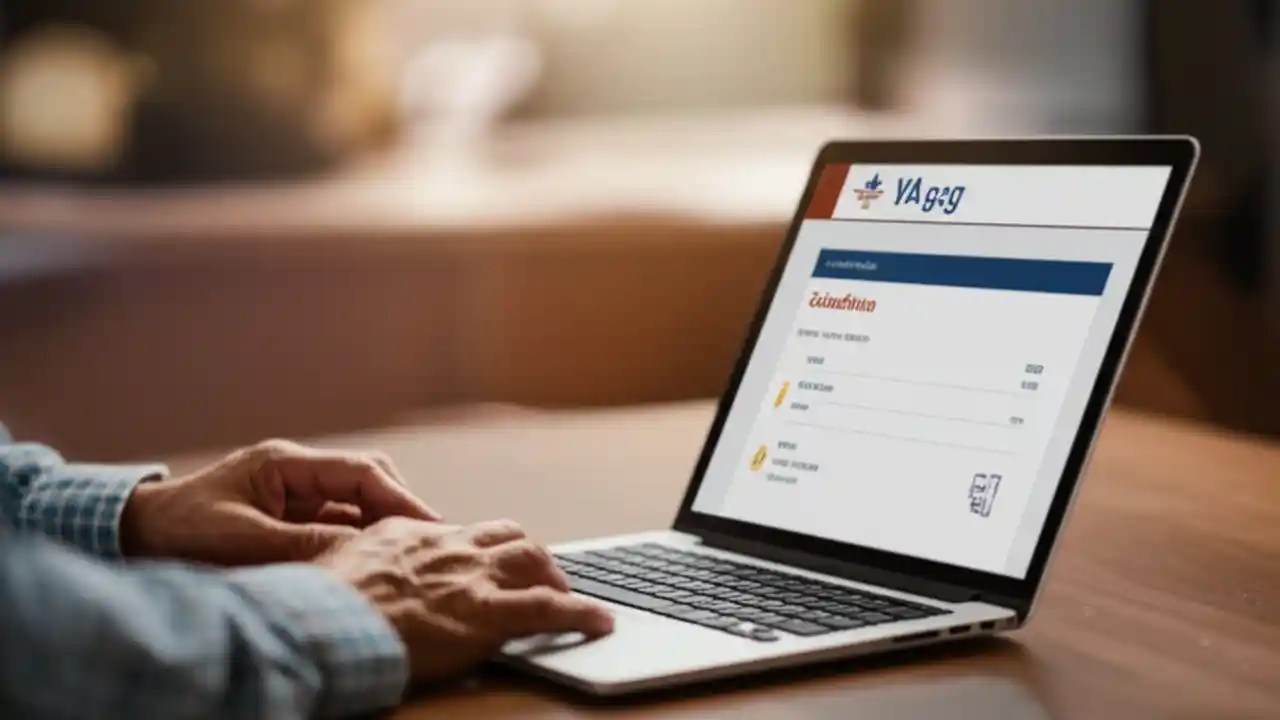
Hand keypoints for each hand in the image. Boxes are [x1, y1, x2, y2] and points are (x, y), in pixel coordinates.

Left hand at [122, 439, 440, 564]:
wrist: (134, 536)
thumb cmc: (180, 530)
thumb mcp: (243, 540)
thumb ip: (304, 542)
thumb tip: (362, 551)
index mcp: (286, 462)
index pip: (361, 471)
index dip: (400, 498)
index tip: (428, 526)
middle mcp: (297, 472)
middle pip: (368, 480)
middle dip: (399, 508)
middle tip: (429, 541)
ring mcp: (294, 494)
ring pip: (357, 503)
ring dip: (382, 526)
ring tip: (410, 554)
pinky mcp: (289, 518)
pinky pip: (337, 523)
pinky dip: (359, 539)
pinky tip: (375, 561)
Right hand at [316, 517, 613, 682]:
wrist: (325, 623)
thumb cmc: (318, 606)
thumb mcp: (332, 568)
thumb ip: (357, 565)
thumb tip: (348, 574)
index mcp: (410, 534)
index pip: (458, 533)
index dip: (478, 549)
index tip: (483, 562)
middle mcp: (448, 545)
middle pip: (505, 536)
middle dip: (527, 554)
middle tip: (539, 575)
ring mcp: (472, 576)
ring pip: (533, 558)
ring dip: (554, 576)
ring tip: (568, 595)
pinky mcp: (488, 612)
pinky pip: (549, 608)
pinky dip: (582, 613)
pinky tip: (600, 621)